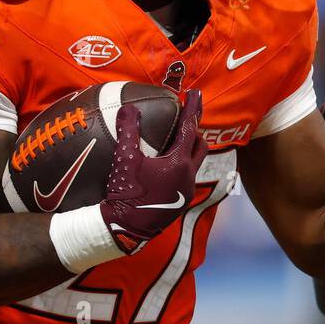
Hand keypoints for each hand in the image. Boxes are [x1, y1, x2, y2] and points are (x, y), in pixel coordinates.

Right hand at [100, 90, 207, 253]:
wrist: (124, 230)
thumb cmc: (125, 194)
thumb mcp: (124, 160)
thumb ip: (128, 131)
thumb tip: (130, 108)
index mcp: (178, 163)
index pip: (189, 128)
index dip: (192, 109)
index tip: (195, 93)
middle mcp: (188, 177)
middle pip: (200, 146)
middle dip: (196, 130)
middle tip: (187, 119)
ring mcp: (186, 192)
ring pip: (195, 164)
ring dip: (190, 149)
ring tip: (178, 140)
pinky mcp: (181, 203)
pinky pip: (187, 177)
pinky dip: (183, 165)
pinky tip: (168, 166)